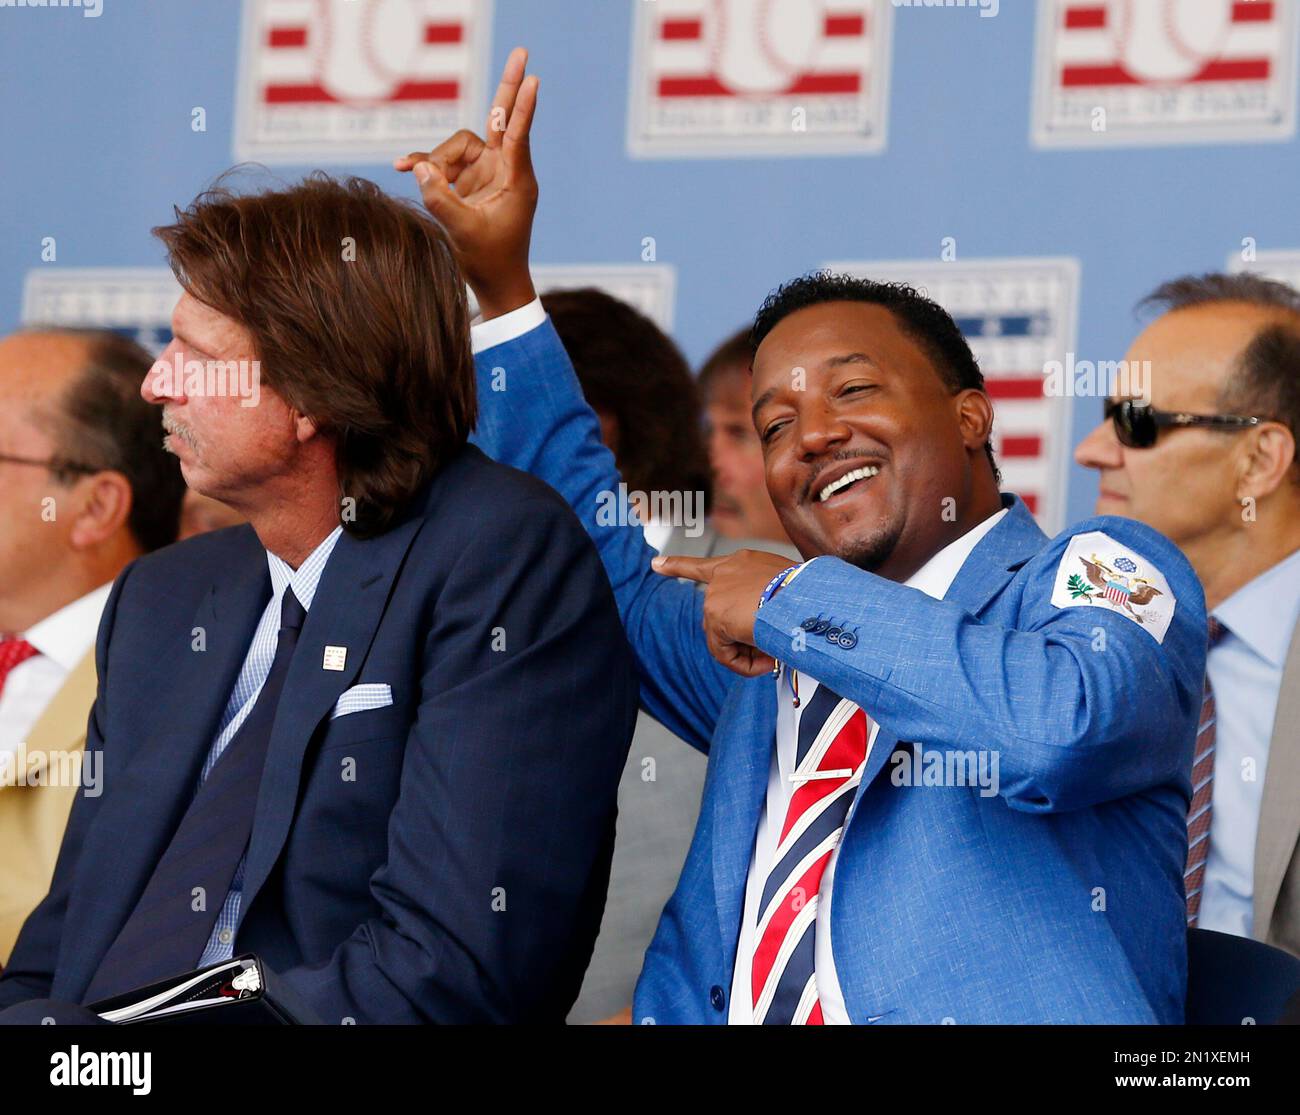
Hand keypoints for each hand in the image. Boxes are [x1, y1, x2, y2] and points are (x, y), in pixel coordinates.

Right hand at [395, 46, 538, 318]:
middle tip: (523, 51)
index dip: (522, 107)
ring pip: (458, 146)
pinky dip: (428, 166)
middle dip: (509, 86)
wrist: (496, 285)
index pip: (518, 135)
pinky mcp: (472, 182)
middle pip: (503, 118)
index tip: (534, 80)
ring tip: (421, 180)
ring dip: (437, 161)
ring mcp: (488, 174)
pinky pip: (445, 163)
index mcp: (516, 181)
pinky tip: (401, 167)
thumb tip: (419, 167)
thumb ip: (440, 199)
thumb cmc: (490, 261)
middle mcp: (505, 171)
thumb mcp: (462, 232)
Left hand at [652, 550, 797, 676]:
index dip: (677, 567)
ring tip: (775, 652)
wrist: (807, 596)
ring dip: (746, 652)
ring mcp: (717, 593)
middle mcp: (726, 572)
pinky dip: (741, 663)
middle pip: (719, 619)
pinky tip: (765, 660)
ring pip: (722, 638)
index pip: (703, 567)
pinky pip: (723, 652)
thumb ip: (765, 609)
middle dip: (739, 641)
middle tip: (771, 651)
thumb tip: (762, 641)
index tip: (654, 566)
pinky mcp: (715, 614)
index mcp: (744, 562)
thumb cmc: (810, 595)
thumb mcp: (788, 593)